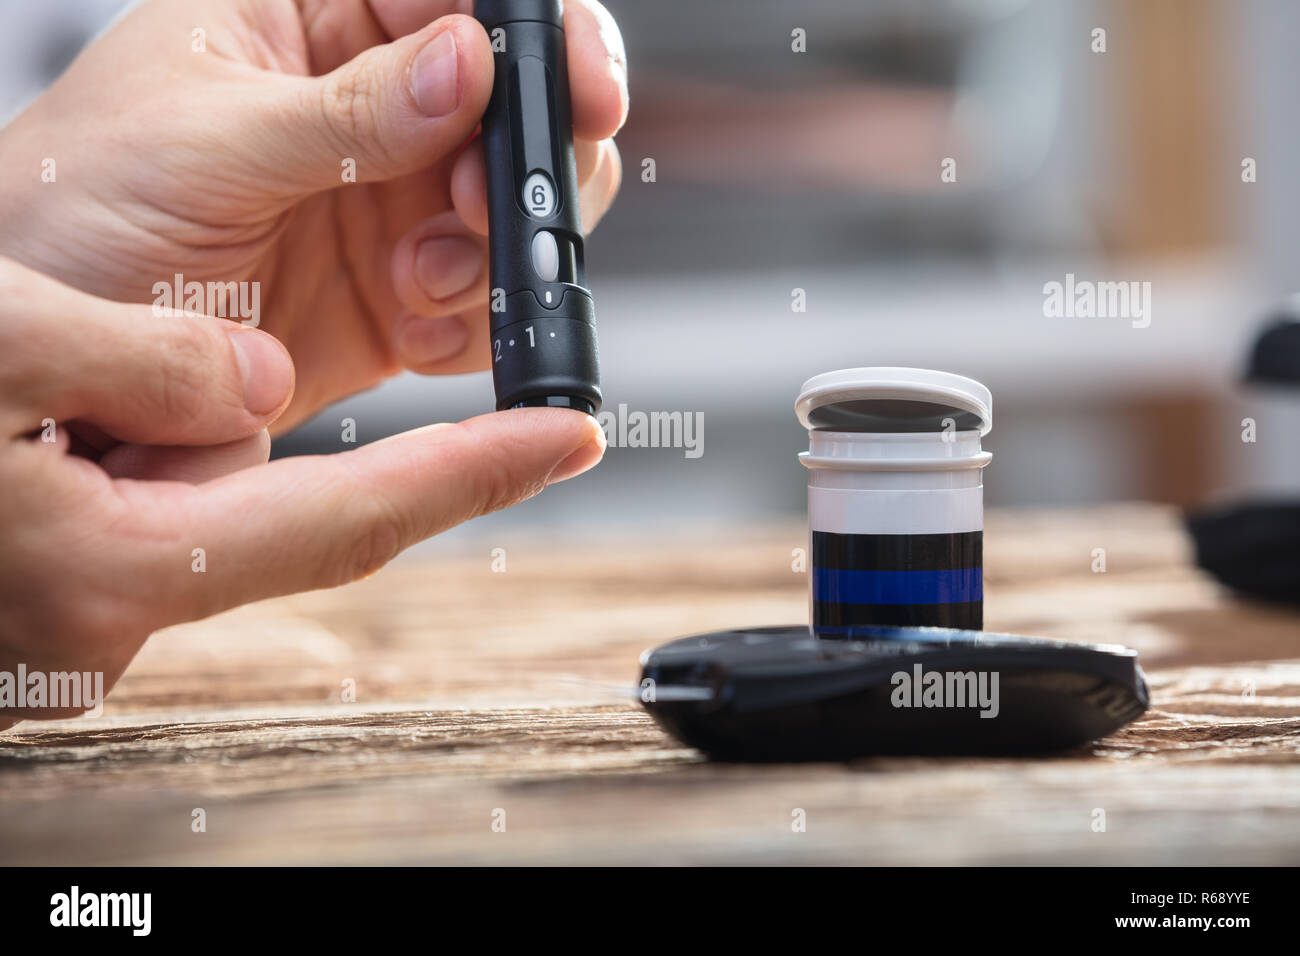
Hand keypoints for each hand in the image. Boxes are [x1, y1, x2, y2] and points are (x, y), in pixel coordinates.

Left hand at [0, 0, 626, 430]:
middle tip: (485, 204)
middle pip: (519, 106)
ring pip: (521, 210)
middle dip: (528, 161)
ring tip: (424, 279)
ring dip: (499, 254)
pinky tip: (416, 329)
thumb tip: (466, 64)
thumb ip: (347, 111)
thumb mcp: (207, 141)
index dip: (536, 35)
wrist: (61, 367)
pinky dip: (476, 325)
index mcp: (313, 21)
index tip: (575, 86)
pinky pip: (486, 304)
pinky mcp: (402, 297)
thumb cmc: (78, 208)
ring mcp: (395, 205)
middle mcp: (372, 109)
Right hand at [0, 259, 604, 729]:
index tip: (571, 439)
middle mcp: (112, 616)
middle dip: (265, 423)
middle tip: (186, 371)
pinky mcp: (61, 590)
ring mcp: (83, 613)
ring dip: (172, 428)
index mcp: (114, 569)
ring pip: (206, 494)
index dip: (475, 472)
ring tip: (68, 400)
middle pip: (278, 500)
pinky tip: (65, 426)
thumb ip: (151, 363)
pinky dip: (141, 454)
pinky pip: (153, 509)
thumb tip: (261, 379)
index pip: (355, 515)